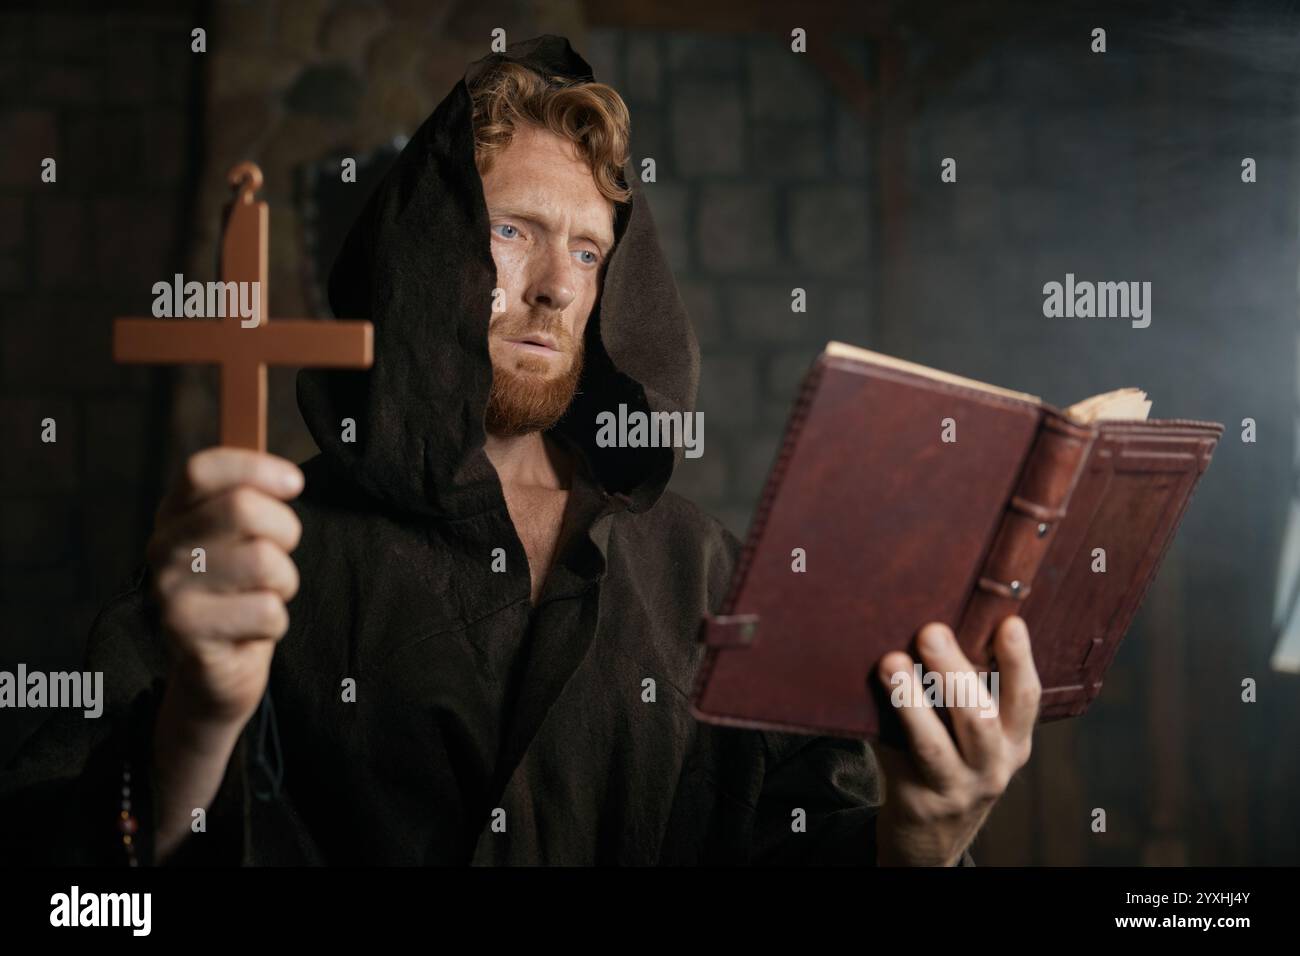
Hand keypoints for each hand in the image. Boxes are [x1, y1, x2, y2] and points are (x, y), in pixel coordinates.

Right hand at [147, 447, 303, 730]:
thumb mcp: (241, 537)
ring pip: (263, 562)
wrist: (219, 666)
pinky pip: (266, 612)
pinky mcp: (185, 634)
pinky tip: (253, 628)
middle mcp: (163, 546)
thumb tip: (288, 479)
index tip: (294, 483)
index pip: (203, 469)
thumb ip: (253, 499)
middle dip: (284, 530)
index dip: (255, 468)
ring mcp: (169, 591)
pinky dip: (276, 622)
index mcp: (175, 512)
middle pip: (242, 509)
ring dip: (284, 582)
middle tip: (281, 553)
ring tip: (265, 594)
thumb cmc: (241, 588)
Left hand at [871, 616, 1039, 865]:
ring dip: (911, 701)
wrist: (932, 835)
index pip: (1025, 698)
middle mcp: (993, 766)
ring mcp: (956, 788)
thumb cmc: (951, 759)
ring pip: (935, 744)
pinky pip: (897, 759)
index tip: (1009, 622)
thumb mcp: (974, 734)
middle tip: (931, 631)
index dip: (1019, 660)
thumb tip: (937, 624)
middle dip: (954, 671)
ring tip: (890, 664)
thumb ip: (967, 690)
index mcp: (1014, 740)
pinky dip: (884, 727)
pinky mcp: (918, 800)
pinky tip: (868, 699)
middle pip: (979, 718)